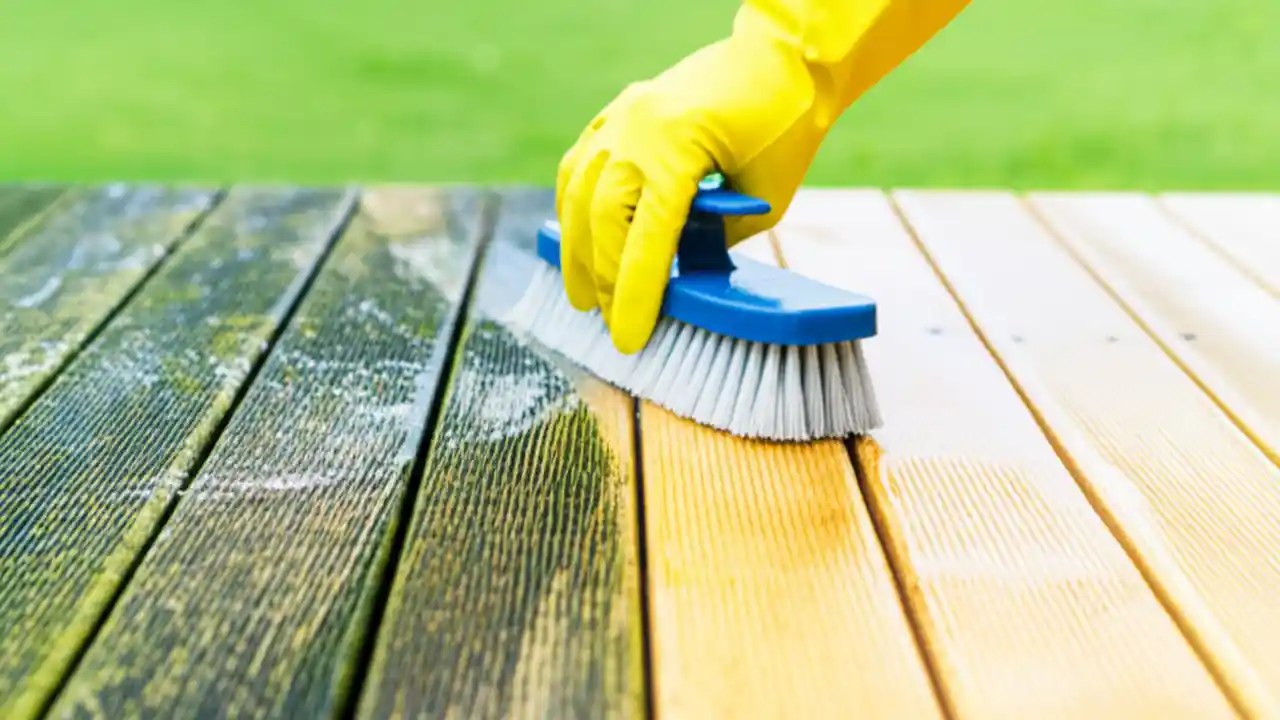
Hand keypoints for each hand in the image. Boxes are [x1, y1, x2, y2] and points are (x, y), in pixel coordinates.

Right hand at [554, 30, 833, 353]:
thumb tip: (676, 277)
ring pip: (579, 192)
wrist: (785, 58)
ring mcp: (622, 115)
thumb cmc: (786, 126)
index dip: (633, 296)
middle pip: (601, 219)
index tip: (627, 339)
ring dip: (577, 249)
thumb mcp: (762, 201)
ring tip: (582, 294)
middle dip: (601, 278)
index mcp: (677, 148)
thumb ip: (713, 239)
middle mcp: (637, 129)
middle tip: (606, 321)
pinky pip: (580, 164)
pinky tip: (577, 239)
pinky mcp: (619, 111)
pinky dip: (574, 206)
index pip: (644, 240)